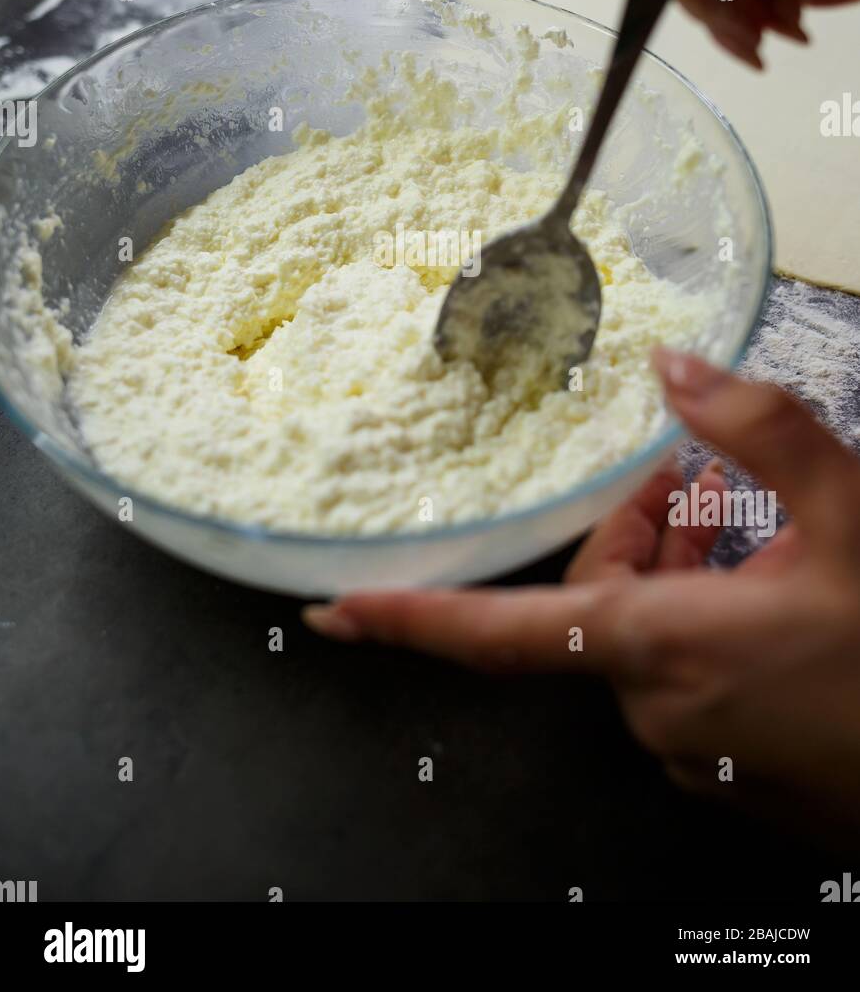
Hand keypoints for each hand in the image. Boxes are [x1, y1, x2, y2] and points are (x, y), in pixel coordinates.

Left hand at [304, 351, 859, 837]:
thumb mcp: (855, 516)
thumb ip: (760, 431)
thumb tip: (676, 368)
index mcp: (661, 648)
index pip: (498, 636)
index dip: (409, 620)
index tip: (333, 613)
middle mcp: (659, 711)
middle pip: (595, 608)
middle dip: (636, 538)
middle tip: (699, 484)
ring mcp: (697, 754)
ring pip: (643, 642)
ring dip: (678, 579)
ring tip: (750, 531)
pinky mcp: (729, 773)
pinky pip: (683, 685)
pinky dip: (704, 628)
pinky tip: (767, 594)